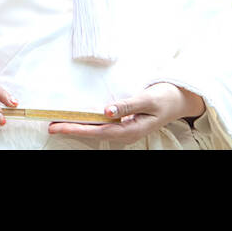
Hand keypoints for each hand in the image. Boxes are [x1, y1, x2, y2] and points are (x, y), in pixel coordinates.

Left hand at [46, 82, 205, 144]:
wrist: (180, 99)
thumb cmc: (165, 97)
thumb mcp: (148, 99)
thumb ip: (128, 105)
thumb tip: (107, 110)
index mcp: (130, 129)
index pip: (98, 131)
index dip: (77, 129)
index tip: (59, 126)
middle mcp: (125, 132)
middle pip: (94, 133)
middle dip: (72, 130)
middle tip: (50, 126)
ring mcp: (124, 128)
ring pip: (97, 130)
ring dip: (78, 127)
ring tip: (59, 123)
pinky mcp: (124, 122)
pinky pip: (103, 124)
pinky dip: (88, 122)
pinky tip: (78, 119)